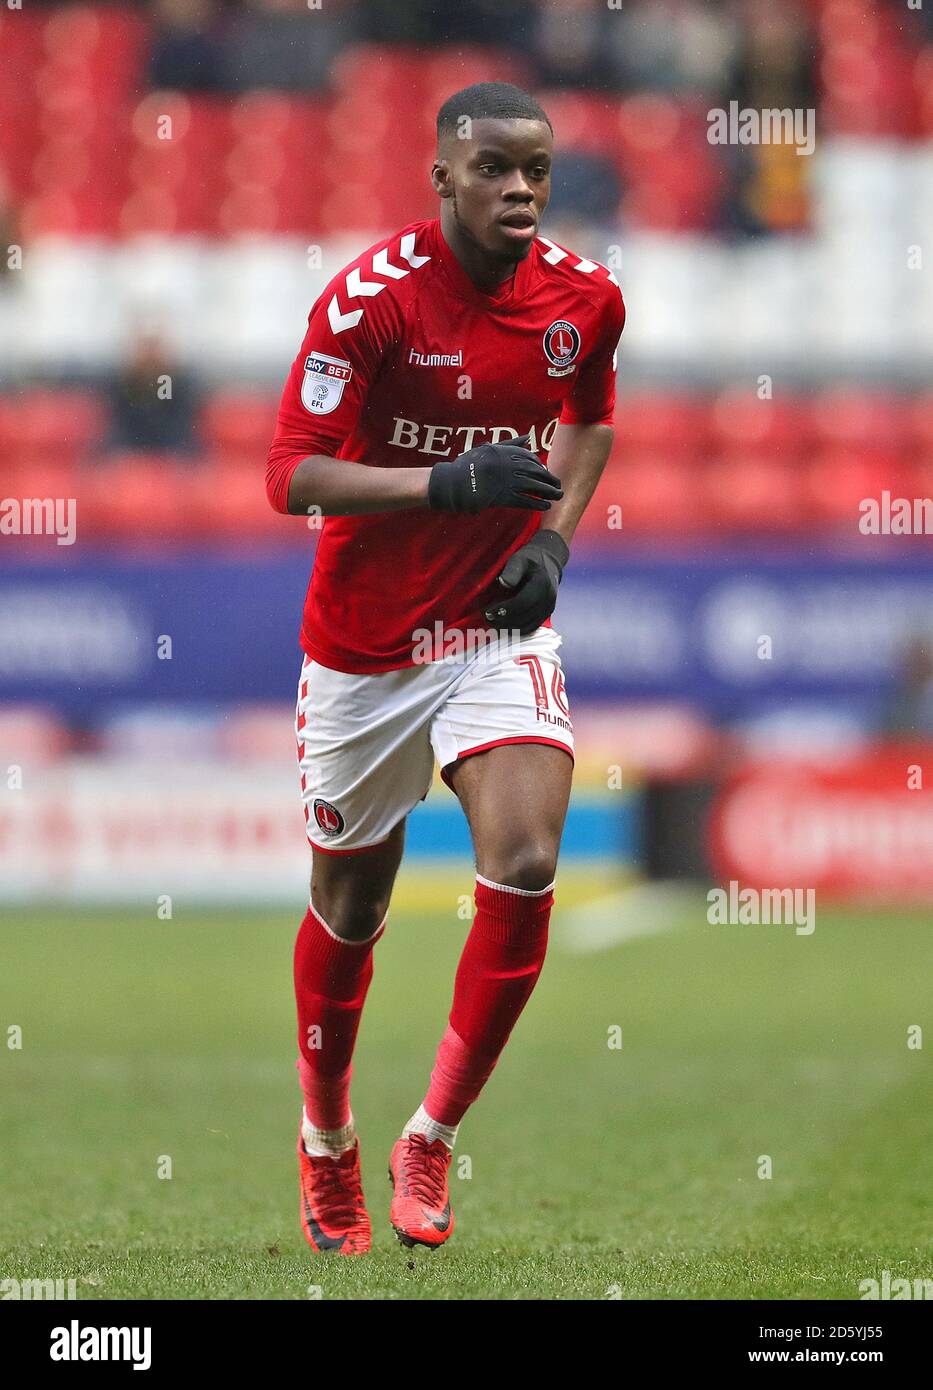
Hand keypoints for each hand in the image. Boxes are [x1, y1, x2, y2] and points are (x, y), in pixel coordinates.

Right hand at [427, 434, 562, 513]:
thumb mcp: (490, 448)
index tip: (545, 472)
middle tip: (559, 486)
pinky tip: (546, 506)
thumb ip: (511, 443)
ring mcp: (509, 481)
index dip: (540, 467)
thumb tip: (528, 438)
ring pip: (535, 487)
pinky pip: (526, 500)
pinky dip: (537, 504)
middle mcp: (511, 466)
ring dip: (549, 492)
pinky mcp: (505, 496)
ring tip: (558, 496)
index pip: (531, 459)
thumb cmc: (469, 463)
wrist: (455, 481)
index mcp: (508, 453)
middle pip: (537, 473)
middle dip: (550, 480)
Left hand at [484, 529, 569, 633]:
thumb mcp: (519, 559)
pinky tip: (502, 625)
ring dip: (507, 627)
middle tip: (486, 616)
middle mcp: (548, 599)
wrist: (547, 563)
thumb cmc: (529, 560)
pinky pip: (530, 628)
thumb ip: (512, 571)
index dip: (505, 609)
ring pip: (527, 626)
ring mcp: (548, 609)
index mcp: (542, 584)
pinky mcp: (545, 616)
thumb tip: (503, 583)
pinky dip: (515, 629)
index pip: (523, 602)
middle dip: (503, 620)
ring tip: (491, 621)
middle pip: (524, 617)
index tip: (488, 611)